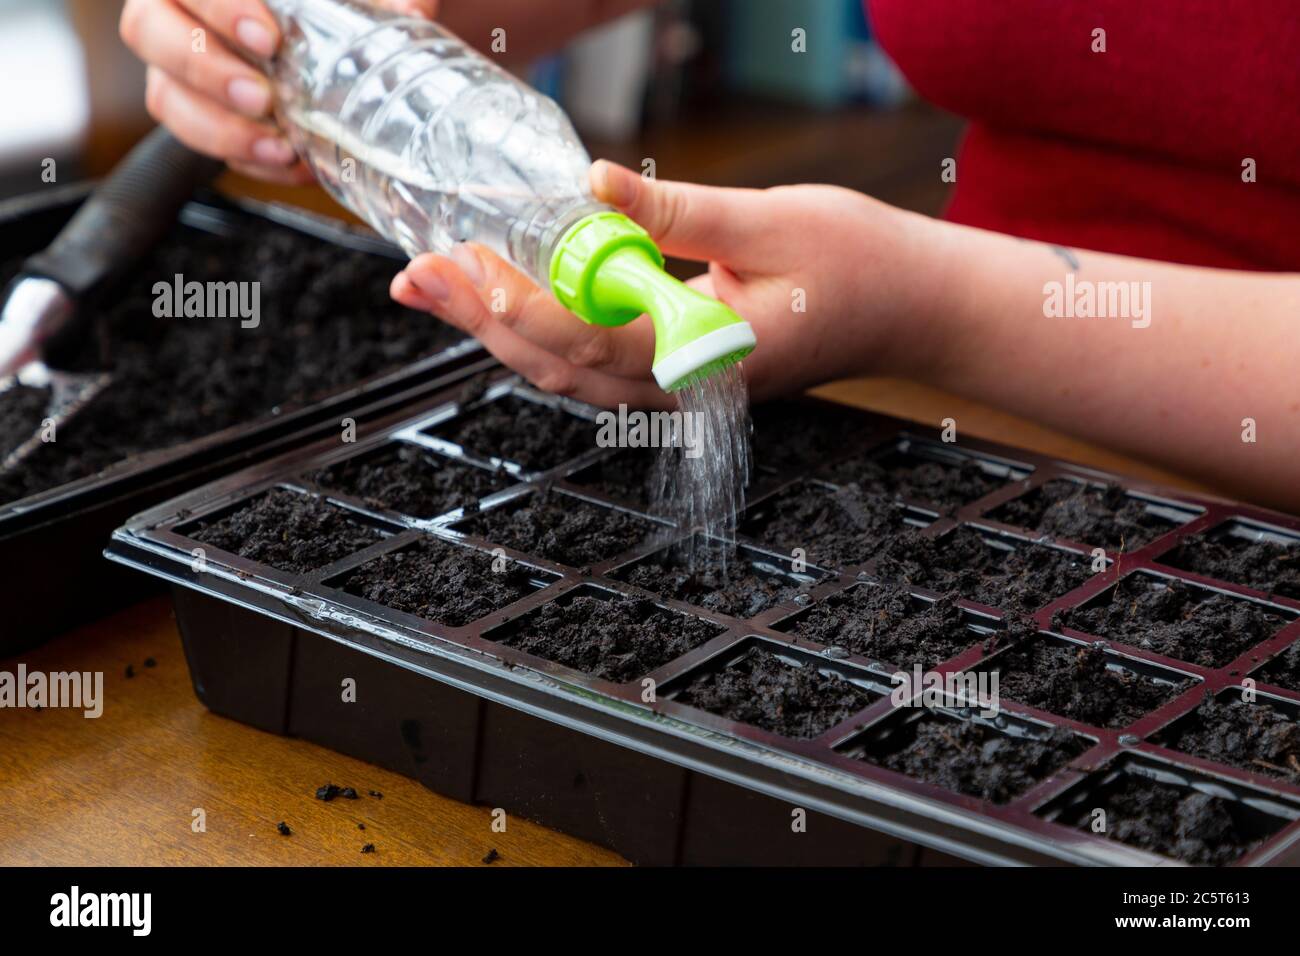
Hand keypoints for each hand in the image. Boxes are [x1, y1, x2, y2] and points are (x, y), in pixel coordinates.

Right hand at [119, 0, 436, 182]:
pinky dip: (247, 159)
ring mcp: (177, 62)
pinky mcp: (195, 109)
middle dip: (205, 70)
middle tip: (265, 99)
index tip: (268, 38)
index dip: (217, 8)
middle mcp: (173, 9)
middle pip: (148, 32)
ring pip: (166, 96)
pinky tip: (292, 164)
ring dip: (221, 130)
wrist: (305, 26)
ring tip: (280, 148)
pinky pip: (201, 142)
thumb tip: (413, 11)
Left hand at [392, 161, 922, 408]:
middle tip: (416, 275)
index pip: (598, 340)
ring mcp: (681, 384)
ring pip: (569, 372)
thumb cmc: (859, 264)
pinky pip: (593, 361)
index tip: (467, 269)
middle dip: (482, 322)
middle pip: (563, 367)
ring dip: (499, 330)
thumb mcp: (772, 220)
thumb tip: (591, 182)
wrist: (910, 308)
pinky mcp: (678, 368)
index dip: (525, 308)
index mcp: (713, 352)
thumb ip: (677, 209)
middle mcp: (687, 383)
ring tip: (437, 284)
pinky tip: (501, 299)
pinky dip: (540, 331)